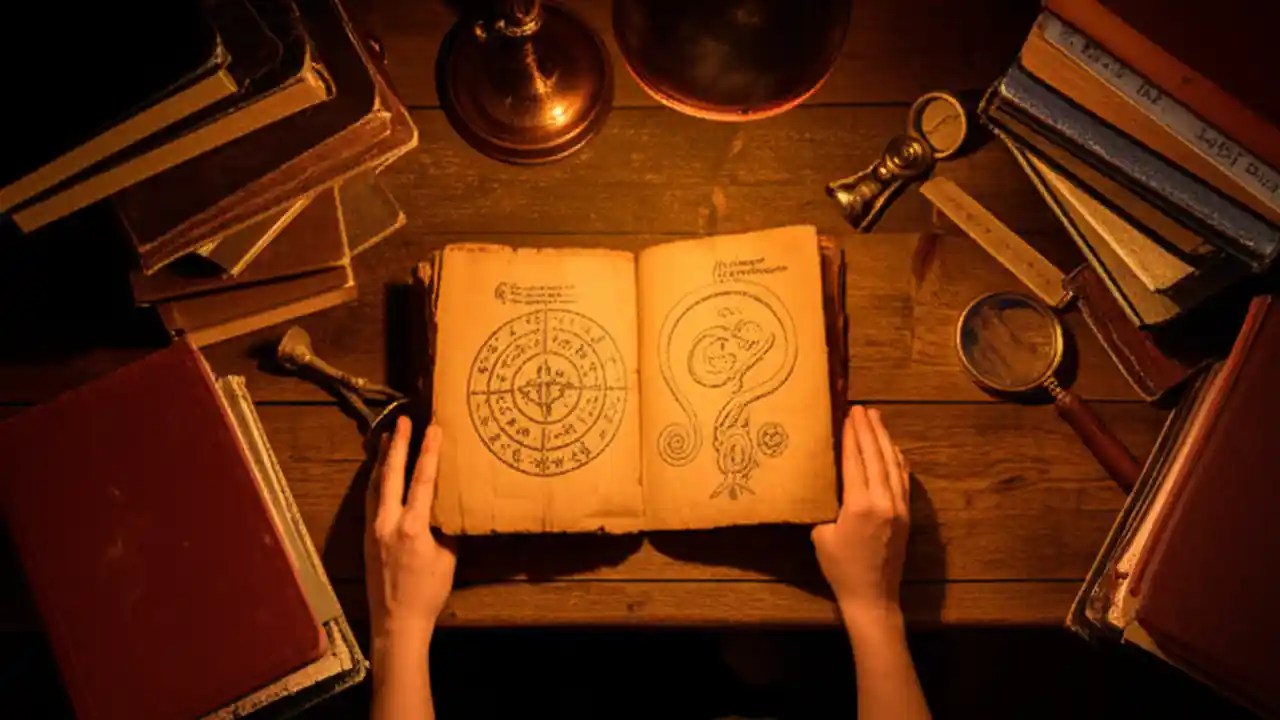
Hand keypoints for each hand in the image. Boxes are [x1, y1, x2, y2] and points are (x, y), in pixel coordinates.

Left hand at [365, 416, 456, 647]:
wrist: (396, 622)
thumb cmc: (429, 593)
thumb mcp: (447, 558)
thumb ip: (445, 527)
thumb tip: (446, 505)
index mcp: (412, 526)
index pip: (422, 480)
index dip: (428, 452)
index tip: (433, 428)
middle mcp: (388, 522)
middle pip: (392, 475)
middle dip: (398, 445)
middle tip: (402, 421)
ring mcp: (373, 529)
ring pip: (376, 485)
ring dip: (383, 460)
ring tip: (386, 437)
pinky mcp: (367, 537)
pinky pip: (371, 500)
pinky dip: (376, 480)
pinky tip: (379, 473)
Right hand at [812, 406, 910, 625]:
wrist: (873, 597)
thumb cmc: (841, 569)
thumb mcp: (821, 535)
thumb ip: (825, 506)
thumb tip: (827, 486)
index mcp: (859, 505)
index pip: (854, 461)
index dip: (851, 435)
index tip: (847, 414)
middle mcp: (883, 501)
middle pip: (876, 456)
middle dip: (868, 430)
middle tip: (861, 408)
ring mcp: (899, 507)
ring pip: (893, 465)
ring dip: (884, 440)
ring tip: (877, 419)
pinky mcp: (906, 515)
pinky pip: (903, 480)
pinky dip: (897, 460)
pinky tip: (893, 448)